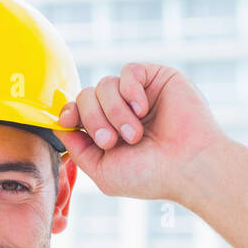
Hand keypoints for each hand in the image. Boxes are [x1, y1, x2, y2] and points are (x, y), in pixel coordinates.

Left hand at [57, 62, 228, 203]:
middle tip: (112, 141)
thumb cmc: (150, 176)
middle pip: (86, 95)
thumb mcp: (102, 171)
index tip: (70, 122)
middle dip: (93, 119)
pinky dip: (130, 92)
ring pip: (104, 84)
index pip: (76, 111)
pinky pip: (128, 72)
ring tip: (134, 134)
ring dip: (114, 112)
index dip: (68, 112)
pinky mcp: (156, 78)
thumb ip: (77, 149)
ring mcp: (138, 94)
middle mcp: (120, 111)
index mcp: (107, 131)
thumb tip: (59, 124)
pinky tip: (143, 110)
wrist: (188, 167)